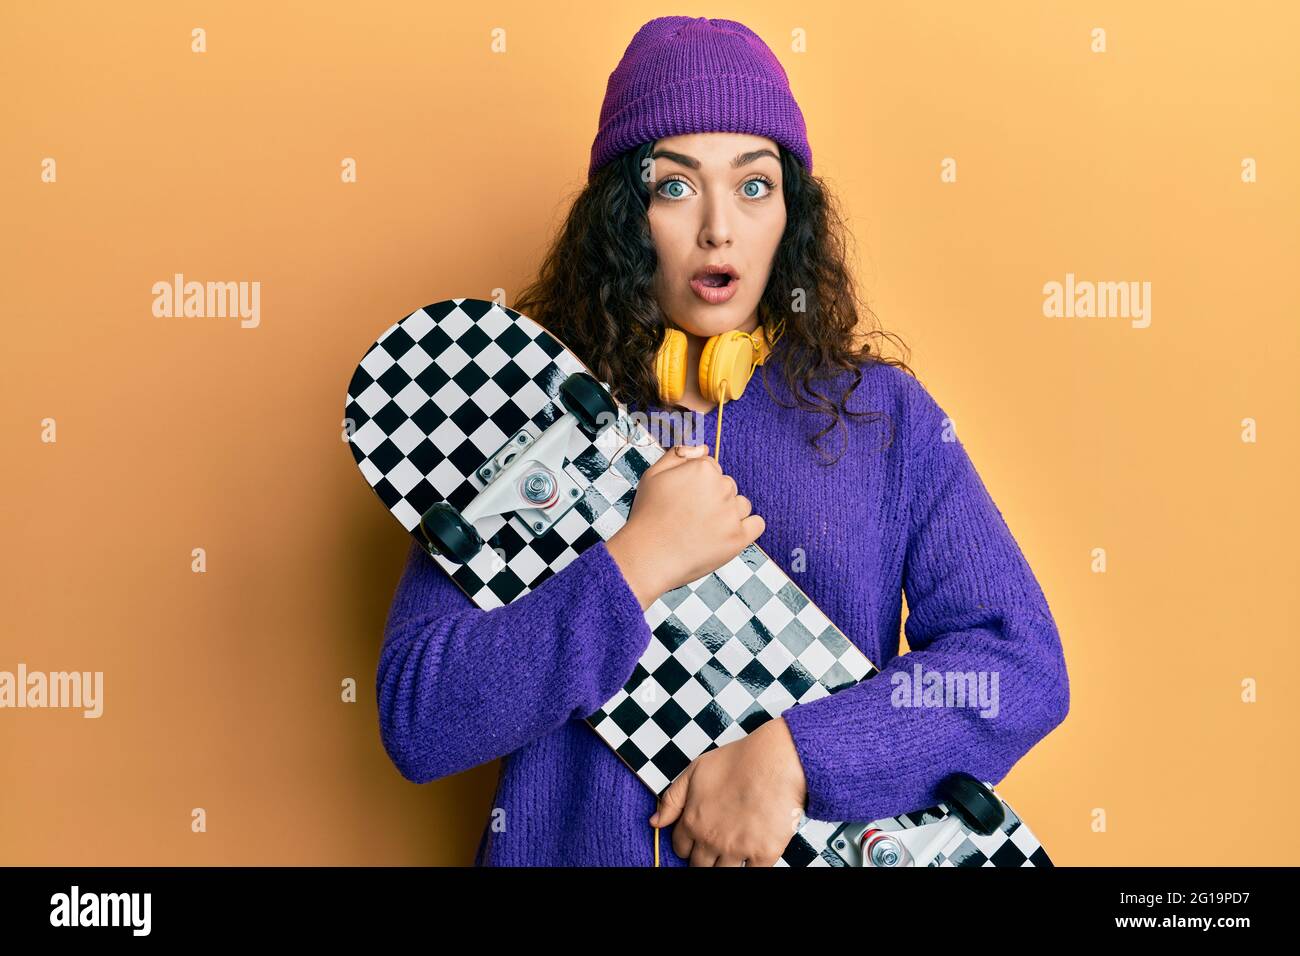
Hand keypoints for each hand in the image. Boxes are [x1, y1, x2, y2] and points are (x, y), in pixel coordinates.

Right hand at [606, 443, 764, 609]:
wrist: (648, 556)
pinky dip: (747, 528)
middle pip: (728, 486)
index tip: (685, 499)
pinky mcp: (739, 537)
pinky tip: (729, 534)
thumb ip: (678, 455)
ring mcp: (732, 513)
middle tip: (690, 516)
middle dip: (713, 498)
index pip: (712, 469)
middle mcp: (722, 487)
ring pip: (742, 505)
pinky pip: (757, 524)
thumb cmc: (648, 515)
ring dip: (729, 513)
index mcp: (703, 469)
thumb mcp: (654, 475)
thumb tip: (704, 448)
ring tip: (704, 528)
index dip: (697, 485)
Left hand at [648, 716, 807, 866]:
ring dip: (725, 865)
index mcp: (692, 822)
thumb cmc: (736, 761)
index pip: (681, 849)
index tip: (697, 840)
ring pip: (723, 873)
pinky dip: (751, 867)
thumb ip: (671, 799)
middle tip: (716, 846)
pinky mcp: (764, 853)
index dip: (688, 844)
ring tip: (733, 851)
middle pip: (699, 866)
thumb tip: (654, 823)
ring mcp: (737, 850)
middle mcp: (711, 840)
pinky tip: (752, 856)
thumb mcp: (694, 771)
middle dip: (704, 858)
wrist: (774, 761)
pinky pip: (753, 873)